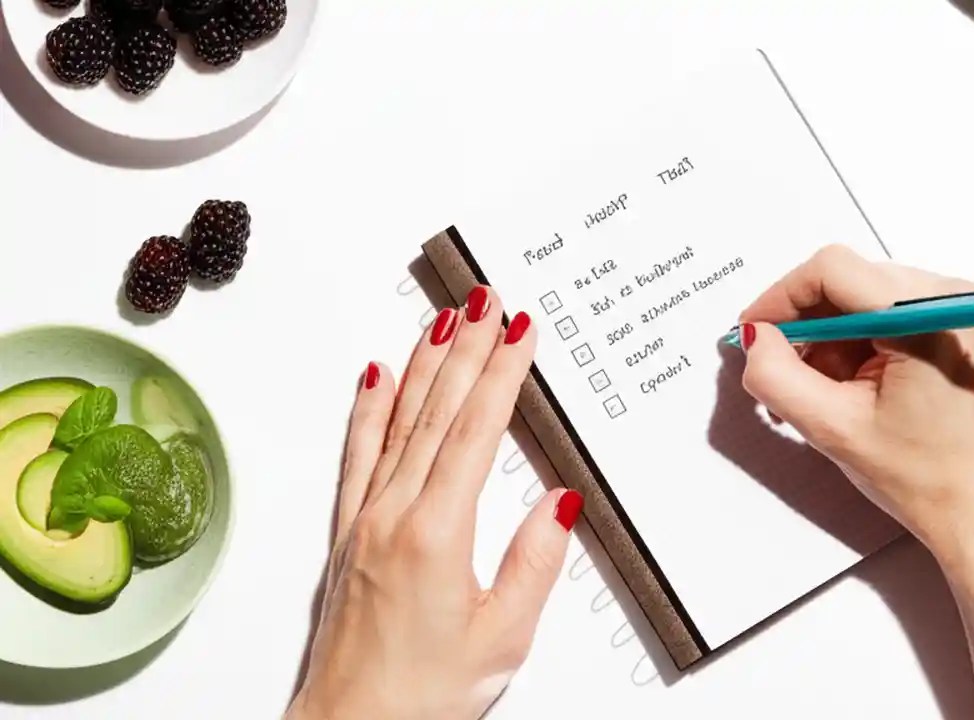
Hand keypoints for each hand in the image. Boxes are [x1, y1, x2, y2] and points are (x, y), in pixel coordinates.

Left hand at [288, 287, 583, 719]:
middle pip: (437, 411)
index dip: (502, 374)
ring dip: (424, 364)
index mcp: (437, 533)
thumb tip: (557, 502)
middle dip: (467, 348)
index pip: (477, 431)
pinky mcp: (348, 534)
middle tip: (486, 299)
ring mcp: (366, 520)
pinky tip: (376, 378)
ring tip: (443, 319)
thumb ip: (533, 564)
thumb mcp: (501, 638)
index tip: (521, 331)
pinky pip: (357, 455)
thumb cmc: (420, 696)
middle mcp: (394, 514)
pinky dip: (368, 410)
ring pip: (398, 422)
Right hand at [737, 246, 973, 555]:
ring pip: (867, 294)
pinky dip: (863, 339)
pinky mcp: (964, 321)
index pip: (833, 269)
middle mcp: (956, 297)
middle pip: (850, 279)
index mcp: (931, 317)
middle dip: (811, 324)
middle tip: (794, 375)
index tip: (757, 331)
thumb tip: (756, 337)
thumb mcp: (834, 429)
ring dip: (836, 336)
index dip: (783, 296)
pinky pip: (893, 308)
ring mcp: (965, 306)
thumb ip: (778, 376)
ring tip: (837, 390)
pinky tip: (863, 383)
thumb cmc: (926, 479)